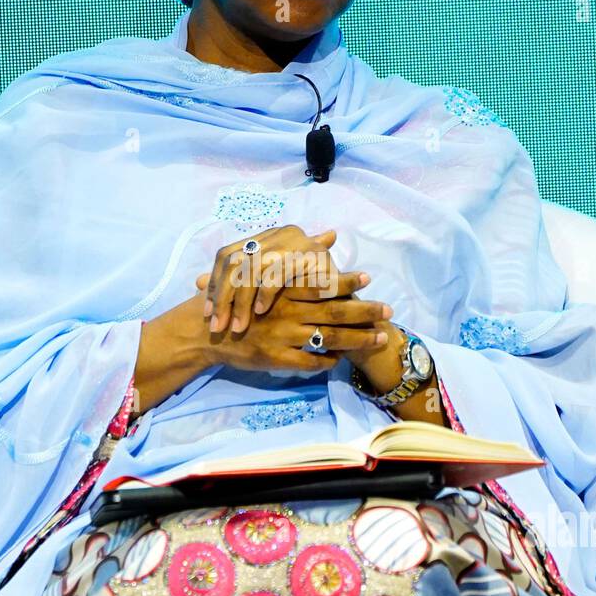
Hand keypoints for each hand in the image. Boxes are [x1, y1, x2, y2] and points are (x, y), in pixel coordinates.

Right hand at [192, 275, 392, 373]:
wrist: (205, 331)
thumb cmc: (237, 299)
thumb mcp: (262, 271)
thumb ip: (300, 255)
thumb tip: (332, 234)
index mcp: (282, 288)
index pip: (320, 283)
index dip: (346, 281)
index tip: (369, 277)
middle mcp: (286, 311)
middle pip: (334, 312)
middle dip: (364, 312)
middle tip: (389, 311)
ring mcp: (282, 336)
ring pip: (329, 338)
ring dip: (357, 339)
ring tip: (380, 338)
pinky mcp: (277, 358)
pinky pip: (310, 361)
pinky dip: (329, 360)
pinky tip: (343, 358)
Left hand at [197, 224, 364, 335]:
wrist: (341, 303)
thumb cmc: (298, 297)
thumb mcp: (261, 290)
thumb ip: (233, 284)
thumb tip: (195, 283)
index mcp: (263, 238)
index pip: (227, 255)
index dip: (214, 285)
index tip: (208, 314)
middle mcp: (277, 234)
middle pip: (236, 261)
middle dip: (224, 297)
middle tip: (217, 326)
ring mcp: (295, 241)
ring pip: (254, 268)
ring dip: (243, 301)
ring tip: (237, 327)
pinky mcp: (310, 253)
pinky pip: (279, 273)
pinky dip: (267, 294)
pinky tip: (262, 312)